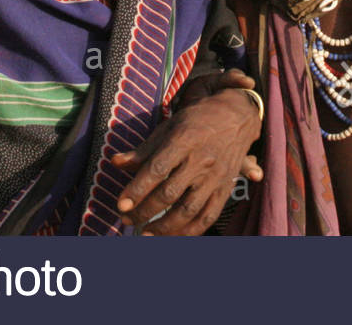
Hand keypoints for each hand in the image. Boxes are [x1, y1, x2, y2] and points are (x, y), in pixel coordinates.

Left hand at [112, 69, 263, 234]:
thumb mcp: (169, 126)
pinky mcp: (226, 188)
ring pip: (188, 210)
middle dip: (144, 211)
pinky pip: (208, 216)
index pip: (157, 170)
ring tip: (145, 234)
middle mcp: (201, 160)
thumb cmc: (197, 119)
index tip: (121, 204)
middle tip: (126, 219)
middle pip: (170, 193)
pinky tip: (172, 235)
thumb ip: (143, 150)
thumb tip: (115, 162)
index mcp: (184, 140)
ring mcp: (215, 177)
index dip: (137, 189)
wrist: (237, 116)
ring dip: (164, 227)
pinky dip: (190, 231)